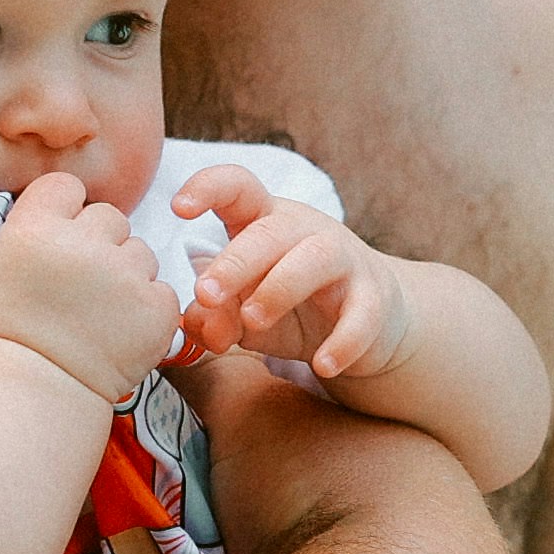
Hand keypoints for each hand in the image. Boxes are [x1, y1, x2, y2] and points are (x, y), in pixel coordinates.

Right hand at [0, 173, 177, 401]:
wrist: (35, 391)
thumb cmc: (10, 332)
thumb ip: (34, 227)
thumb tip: (67, 208)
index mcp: (35, 228)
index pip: (67, 186)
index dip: (66, 211)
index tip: (60, 239)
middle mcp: (81, 243)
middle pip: (111, 217)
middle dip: (102, 244)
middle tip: (83, 285)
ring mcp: (123, 275)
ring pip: (141, 253)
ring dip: (128, 276)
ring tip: (101, 314)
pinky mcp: (156, 307)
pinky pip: (162, 290)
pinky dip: (148, 309)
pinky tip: (122, 332)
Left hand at [172, 166, 419, 380]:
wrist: (367, 323)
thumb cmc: (293, 305)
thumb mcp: (244, 311)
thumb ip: (215, 315)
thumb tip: (198, 325)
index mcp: (265, 221)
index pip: (238, 187)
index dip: (209, 188)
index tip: (178, 208)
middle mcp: (306, 231)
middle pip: (270, 231)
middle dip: (235, 261)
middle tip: (206, 294)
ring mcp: (345, 261)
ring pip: (316, 257)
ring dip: (280, 288)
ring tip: (252, 322)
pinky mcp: (375, 299)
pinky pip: (362, 314)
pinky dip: (343, 341)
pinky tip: (322, 366)